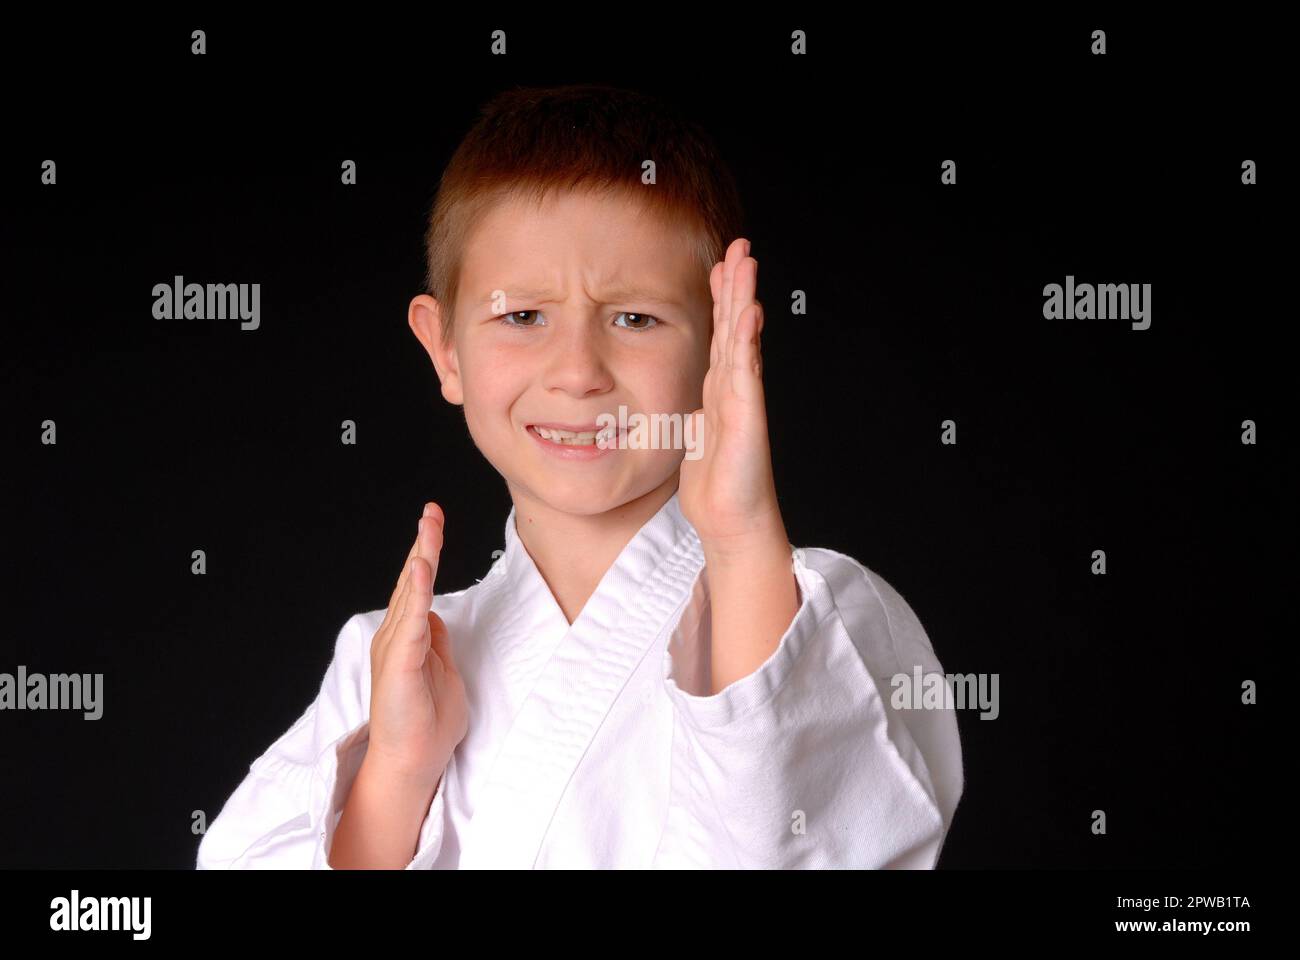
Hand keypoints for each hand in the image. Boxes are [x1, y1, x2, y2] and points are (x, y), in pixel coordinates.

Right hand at [364, 502, 467, 791]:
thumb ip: (437, 642)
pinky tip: (421, 570)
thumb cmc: (427, 724)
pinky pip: (411, 622)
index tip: (433, 523)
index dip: (425, 554)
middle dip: (423, 544)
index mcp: (407, 638)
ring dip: (421, 558)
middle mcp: (396, 637)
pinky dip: (417, 593)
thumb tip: (437, 616)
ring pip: (411, 594)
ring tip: (429, 527)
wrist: (412, 762)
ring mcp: (396, 649)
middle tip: (431, 512)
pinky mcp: (401, 664)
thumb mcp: (443, 671)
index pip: (418, 587)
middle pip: (412, 581)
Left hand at [679, 237, 785, 549]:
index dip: (720, 300)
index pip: (720, 335)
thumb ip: (696, 415)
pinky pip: (745, 368)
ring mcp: (743, 399)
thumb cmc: (717, 488)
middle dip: (736, 285)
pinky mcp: (747, 415)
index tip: (719, 267)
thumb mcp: (696, 439)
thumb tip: (692, 404)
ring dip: (743, 297)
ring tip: (746, 261)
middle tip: (740, 246)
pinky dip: (746, 339)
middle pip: (735, 326)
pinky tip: (748, 313)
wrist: (732, 521)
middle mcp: (734, 389)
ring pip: (743, 337)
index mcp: (719, 392)